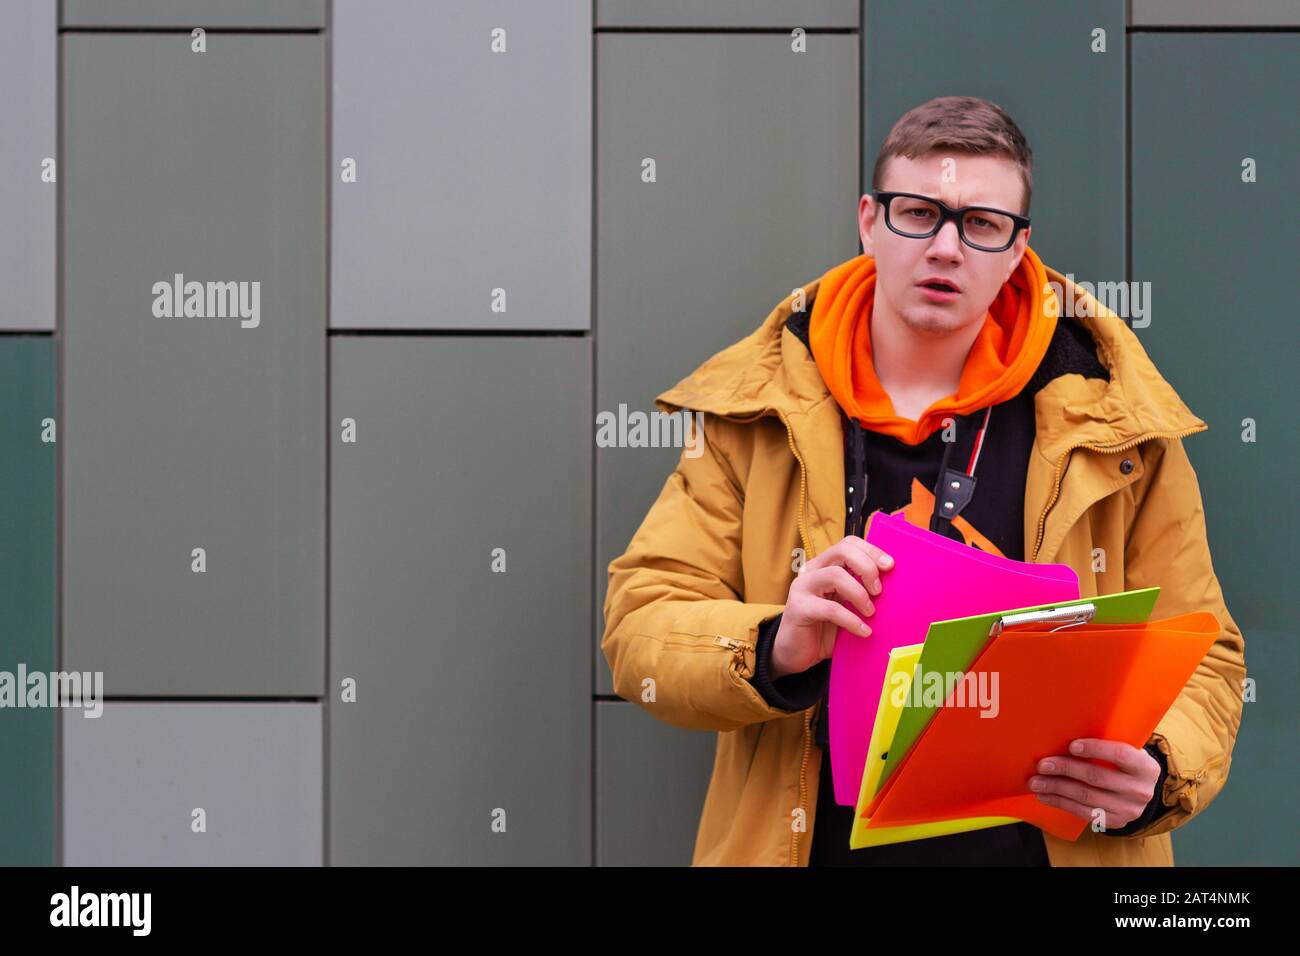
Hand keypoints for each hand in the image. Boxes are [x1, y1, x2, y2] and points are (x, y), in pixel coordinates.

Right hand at [771, 534, 893, 679]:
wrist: (797, 653)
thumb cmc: (825, 627)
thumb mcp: (846, 605)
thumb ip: (861, 591)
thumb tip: (894, 586)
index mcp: (824, 565)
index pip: (848, 543)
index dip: (871, 551)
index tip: (890, 566)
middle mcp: (811, 570)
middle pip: (842, 550)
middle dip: (867, 567)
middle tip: (879, 591)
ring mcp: (802, 587)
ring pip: (836, 575)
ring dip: (860, 594)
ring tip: (870, 612)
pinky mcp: (798, 608)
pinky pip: (830, 609)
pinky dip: (852, 620)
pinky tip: (863, 631)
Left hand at [1028, 738, 1161, 829]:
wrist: (1141, 793)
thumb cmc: (1124, 764)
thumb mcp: (1126, 750)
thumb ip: (1107, 741)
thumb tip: (1065, 732)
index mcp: (1145, 767)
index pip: (1120, 754)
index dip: (1095, 749)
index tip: (1071, 745)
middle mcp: (1140, 790)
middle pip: (1096, 777)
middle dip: (1065, 769)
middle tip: (1042, 765)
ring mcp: (1128, 810)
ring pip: (1086, 796)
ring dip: (1056, 788)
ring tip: (1036, 782)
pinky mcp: (1114, 822)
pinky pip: (1082, 812)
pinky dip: (1060, 802)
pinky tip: (1045, 796)